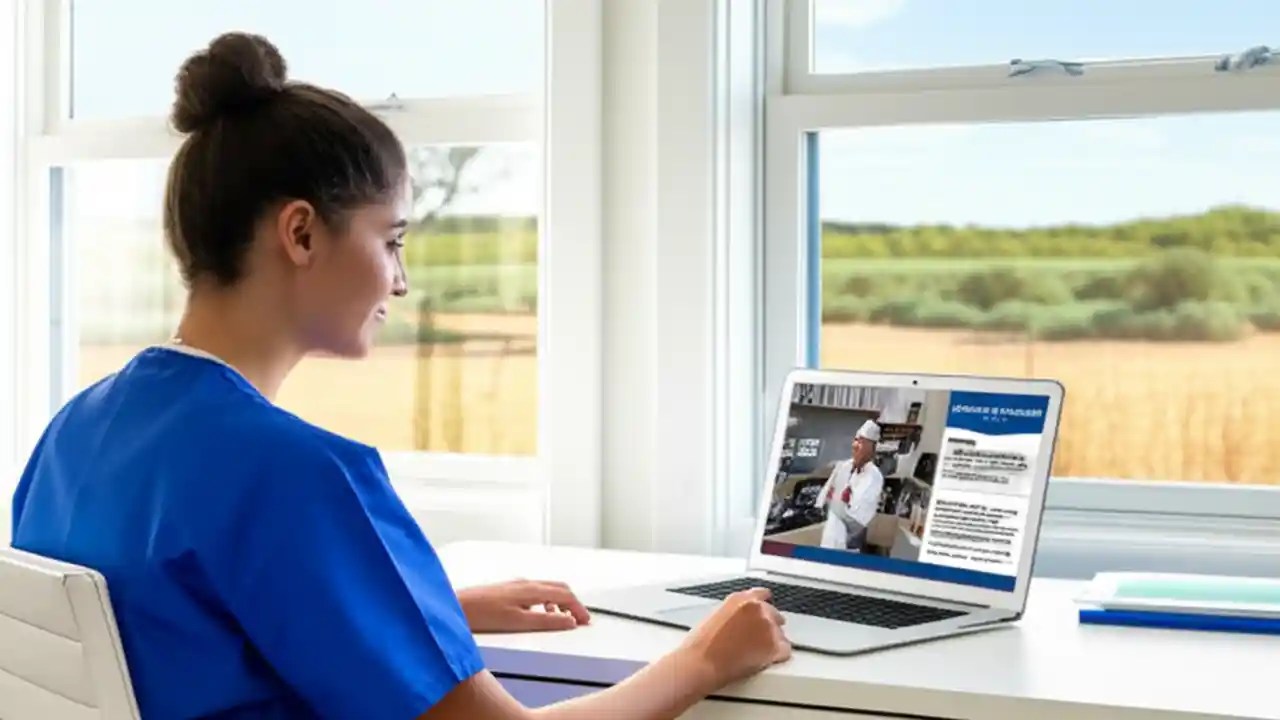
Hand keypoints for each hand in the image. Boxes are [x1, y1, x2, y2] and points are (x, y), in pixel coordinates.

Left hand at [457, 579, 590, 633]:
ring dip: (560, 602)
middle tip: (579, 619)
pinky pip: (536, 591)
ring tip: (562, 619)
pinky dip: (547, 601)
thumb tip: (569, 621)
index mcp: (531, 589)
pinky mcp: (508, 590)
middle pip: (559, 588)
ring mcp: (516, 585)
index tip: (585, 621)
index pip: (565, 595)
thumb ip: (546, 622)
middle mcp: (526, 583)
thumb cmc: (482, 613)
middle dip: (573, 603)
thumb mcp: (519, 622)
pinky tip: (539, 614)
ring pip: (548, 589)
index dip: (578, 608)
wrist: (457, 607)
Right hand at [676, 588, 791, 688]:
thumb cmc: (701, 644)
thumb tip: (743, 620)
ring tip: (755, 653)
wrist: (702, 662)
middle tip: (757, 640)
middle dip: (768, 626)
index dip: (764, 605)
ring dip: (772, 642)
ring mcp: (768, 627)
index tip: (765, 611)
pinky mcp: (774, 646)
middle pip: (774, 614)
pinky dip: (777, 656)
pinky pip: (785, 651)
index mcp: (741, 599)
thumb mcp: (715, 616)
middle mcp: (757, 609)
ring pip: (780, 634)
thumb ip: (735, 612)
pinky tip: (764, 660)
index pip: (762, 594)